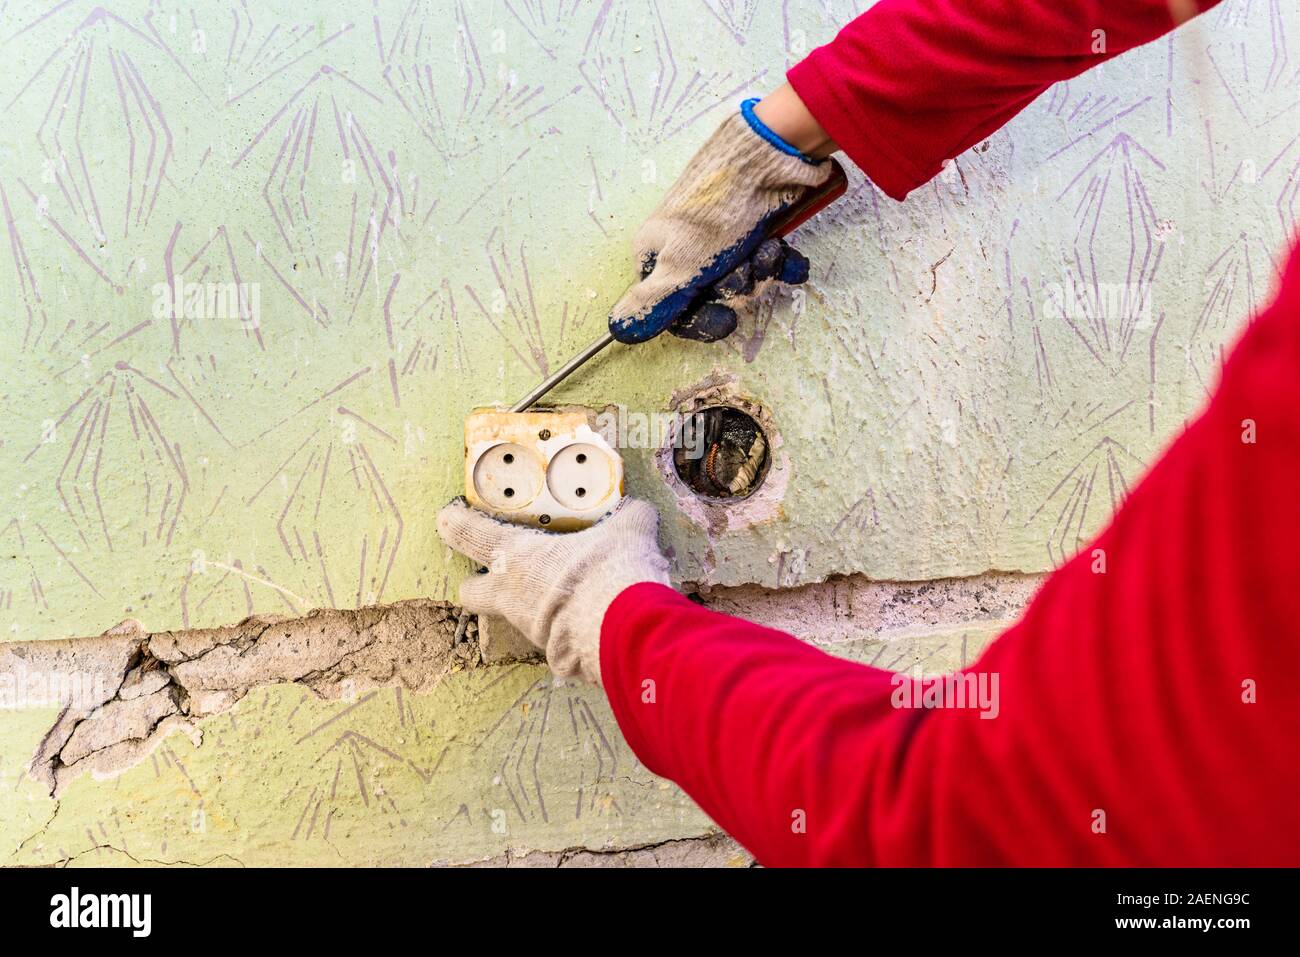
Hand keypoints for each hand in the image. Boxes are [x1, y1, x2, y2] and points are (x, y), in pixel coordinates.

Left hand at [436, 498, 670, 683]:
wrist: (622, 630)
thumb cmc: (611, 571)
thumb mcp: (627, 532)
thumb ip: (629, 518)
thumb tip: (639, 511)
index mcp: (520, 555)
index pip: (473, 535)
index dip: (457, 526)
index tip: (446, 519)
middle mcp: (514, 594)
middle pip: (471, 592)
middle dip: (473, 584)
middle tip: (489, 576)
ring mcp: (530, 628)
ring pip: (513, 617)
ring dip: (528, 606)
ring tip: (559, 595)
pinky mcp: (553, 656)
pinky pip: (551, 637)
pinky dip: (564, 627)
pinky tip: (588, 619)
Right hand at [608, 101, 831, 344]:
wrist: (764, 160)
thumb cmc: (714, 213)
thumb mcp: (679, 266)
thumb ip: (652, 303)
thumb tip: (618, 329)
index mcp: (657, 256)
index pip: (673, 309)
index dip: (701, 320)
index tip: (724, 320)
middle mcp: (685, 248)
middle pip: (713, 296)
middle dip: (738, 287)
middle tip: (745, 270)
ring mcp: (720, 238)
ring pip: (743, 279)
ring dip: (761, 271)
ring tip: (768, 251)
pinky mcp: (751, 229)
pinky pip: (765, 262)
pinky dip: (779, 261)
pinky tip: (784, 253)